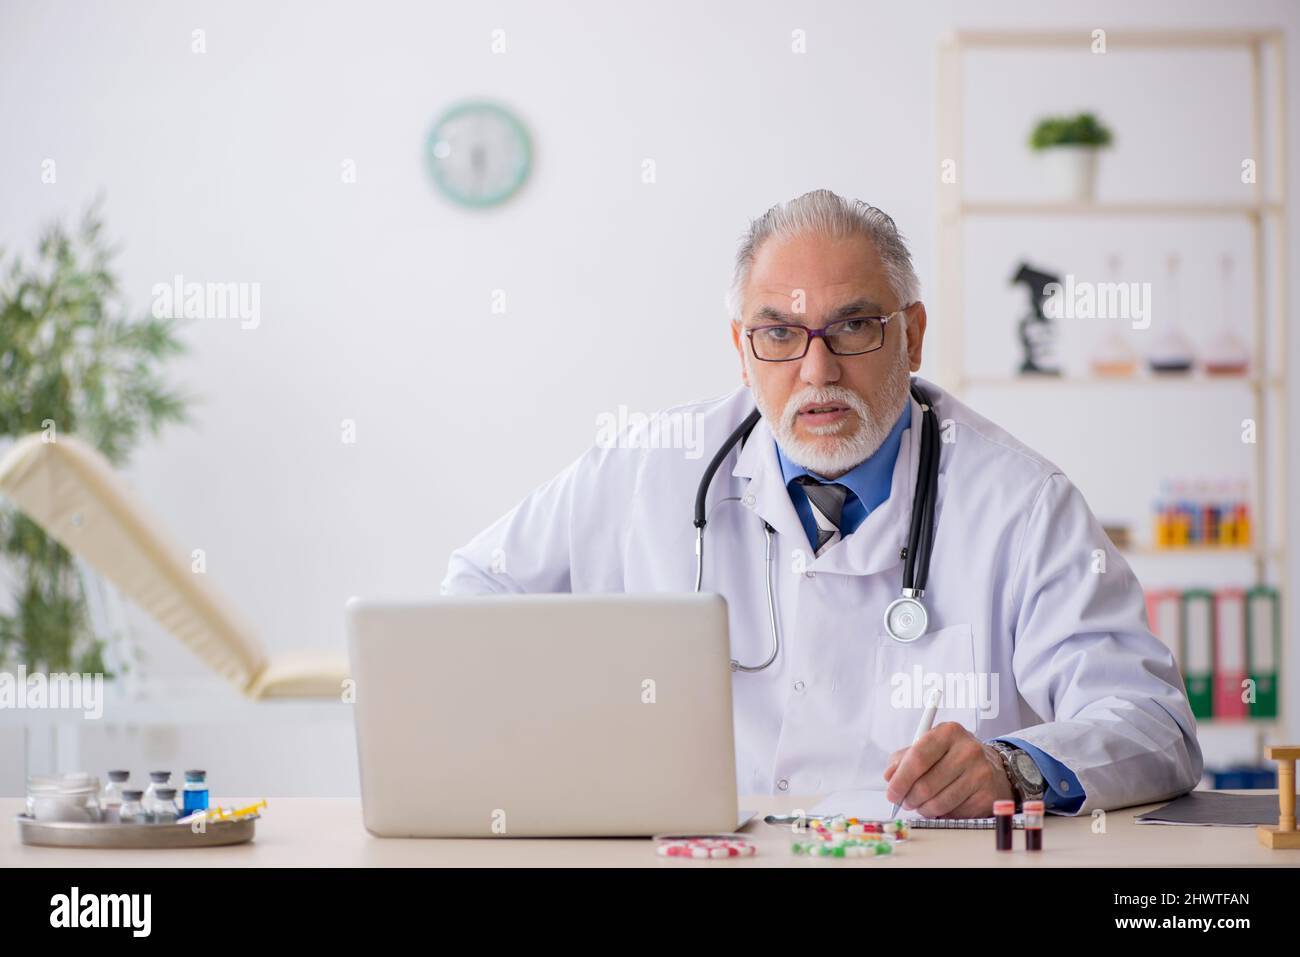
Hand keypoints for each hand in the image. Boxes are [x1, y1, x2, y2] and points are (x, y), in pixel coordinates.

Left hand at [882, 722, 1015, 817]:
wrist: (991, 766)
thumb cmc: (952, 756)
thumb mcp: (928, 747)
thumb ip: (904, 758)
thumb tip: (889, 776)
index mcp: (949, 732)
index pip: (917, 758)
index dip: (900, 779)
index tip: (891, 792)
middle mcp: (968, 750)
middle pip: (925, 785)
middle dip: (908, 798)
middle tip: (904, 802)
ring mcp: (980, 773)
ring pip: (938, 803)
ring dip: (922, 809)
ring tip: (920, 804)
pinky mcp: (987, 795)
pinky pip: (954, 813)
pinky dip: (941, 814)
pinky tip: (941, 805)